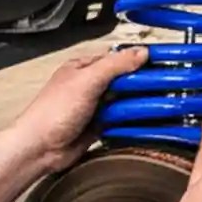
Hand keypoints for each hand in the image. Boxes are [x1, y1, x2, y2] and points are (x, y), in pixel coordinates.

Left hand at [11, 46, 147, 172]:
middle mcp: (89, 86)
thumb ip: (115, 65)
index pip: (116, 57)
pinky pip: (120, 120)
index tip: (158, 63)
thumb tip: (140, 53)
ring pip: (123, 101)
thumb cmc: (51, 113)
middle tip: (160, 85)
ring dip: (135, 103)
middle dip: (139, 83)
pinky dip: (130, 121)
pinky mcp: (98, 126)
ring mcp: (94, 107)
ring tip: (154, 102)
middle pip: (123, 80)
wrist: (40, 149)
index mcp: (83, 68)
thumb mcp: (87, 81)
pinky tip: (140, 120)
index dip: (136, 59)